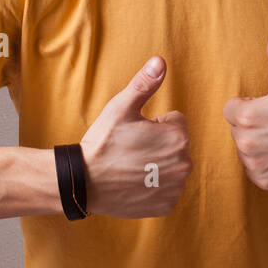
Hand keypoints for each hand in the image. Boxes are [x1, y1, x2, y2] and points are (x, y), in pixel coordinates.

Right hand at [80, 56, 192, 217]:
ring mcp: (176, 188)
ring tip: (131, 167)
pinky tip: (134, 184)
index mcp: (178, 137)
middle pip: (175, 145)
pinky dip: (154, 187)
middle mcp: (184, 164)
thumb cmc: (103, 142)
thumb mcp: (121, 108)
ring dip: (157, 166)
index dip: (153, 125)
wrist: (84, 182)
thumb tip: (160, 61)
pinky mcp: (166, 206)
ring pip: (171, 167)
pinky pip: (166, 189)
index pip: (175, 122)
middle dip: (158, 144)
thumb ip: (145, 83)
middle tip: (131, 150)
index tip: (135, 133)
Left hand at [223, 31, 267, 190]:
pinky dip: (267, 164)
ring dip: (259, 145)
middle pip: (237, 130)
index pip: (231, 109)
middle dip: (253, 125)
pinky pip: (256, 170)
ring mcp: (255, 165)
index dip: (250, 105)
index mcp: (246, 116)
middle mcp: (245, 143)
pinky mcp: (266, 182)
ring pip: (246, 151)